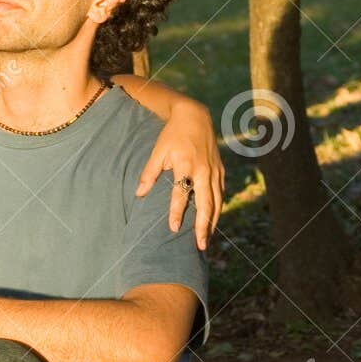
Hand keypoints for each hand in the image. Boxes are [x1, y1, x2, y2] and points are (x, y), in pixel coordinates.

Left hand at [136, 99, 222, 249]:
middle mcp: (203, 170)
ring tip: (207, 239)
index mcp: (186, 165)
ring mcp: (215, 171)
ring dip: (213, 222)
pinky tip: (213, 221)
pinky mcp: (221, 170)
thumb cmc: (173, 134)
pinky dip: (218, 209)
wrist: (196, 116)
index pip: (182, 193)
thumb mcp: (158, 151)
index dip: (177, 211)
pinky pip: (221, 194)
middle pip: (206, 203)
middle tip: (200, 245)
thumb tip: (139, 194)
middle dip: (203, 226)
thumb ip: (149, 173)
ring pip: (217, 201)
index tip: (174, 228)